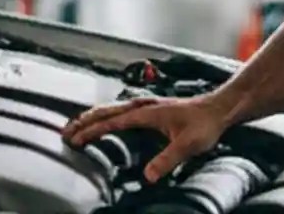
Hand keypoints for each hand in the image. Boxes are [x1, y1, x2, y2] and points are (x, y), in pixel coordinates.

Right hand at [61, 94, 231, 182]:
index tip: (75, 139)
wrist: (218, 108)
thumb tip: (148, 176)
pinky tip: (104, 122)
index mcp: (147, 113)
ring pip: (112, 108)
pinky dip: (106, 116)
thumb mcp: (188, 145)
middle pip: (106, 111)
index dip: (92, 131)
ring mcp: (146, 106)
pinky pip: (121, 110)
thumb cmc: (204, 123)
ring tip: (76, 126)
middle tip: (65, 132)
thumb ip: (167, 160)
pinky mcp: (150, 109)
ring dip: (93, 116)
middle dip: (84, 121)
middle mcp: (143, 106)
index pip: (112, 121)